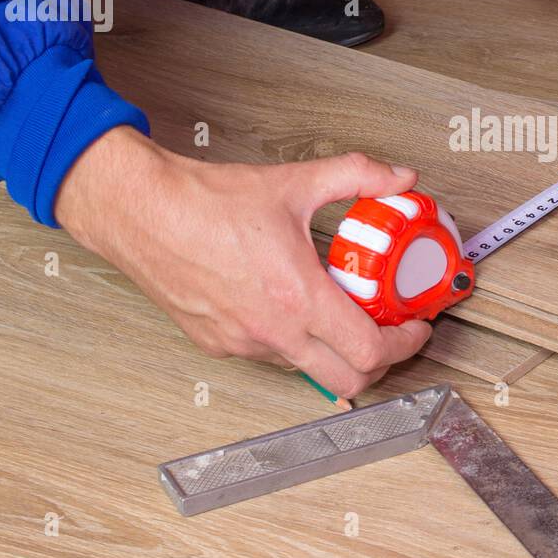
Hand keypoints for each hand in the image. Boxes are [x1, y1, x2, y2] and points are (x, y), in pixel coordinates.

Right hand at [55, 127, 431, 398]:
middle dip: (381, 363)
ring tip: (345, 316)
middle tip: (391, 333)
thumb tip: (399, 177)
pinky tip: (297, 311)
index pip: (370, 350)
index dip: (405, 344)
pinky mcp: (218, 345)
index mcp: (297, 297)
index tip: (415, 327)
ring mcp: (243, 344)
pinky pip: (272, 358)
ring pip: (308, 371)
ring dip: (336, 353)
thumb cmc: (205, 202)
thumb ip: (357, 176)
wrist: (142, 212)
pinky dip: (296, 344)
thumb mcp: (294, 182)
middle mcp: (271, 331)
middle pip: (349, 381)